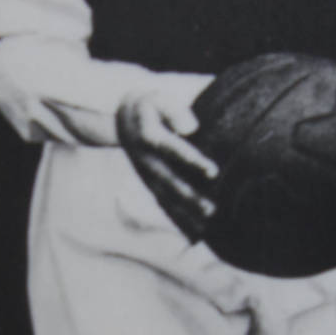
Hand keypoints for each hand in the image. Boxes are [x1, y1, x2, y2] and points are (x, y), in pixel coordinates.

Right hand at [116, 80, 218, 241]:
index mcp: (150, 137)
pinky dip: (180, 222)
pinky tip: (196, 237)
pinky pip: (165, 206)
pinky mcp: (152, 185)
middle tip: (212, 210)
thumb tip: (191, 128)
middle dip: (191, 197)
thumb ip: (174, 109)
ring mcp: (148, 176)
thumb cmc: (150, 104)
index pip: (173, 149)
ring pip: (167, 199)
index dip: (193, 160)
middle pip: (170, 181)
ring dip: (186, 215)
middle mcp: (147, 161)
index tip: (213, 171)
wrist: (122, 116)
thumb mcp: (158, 97)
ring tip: (207, 230)